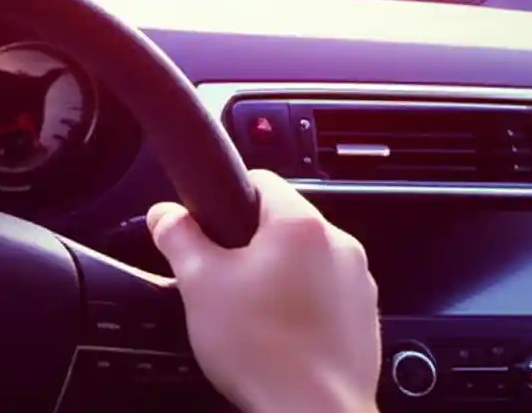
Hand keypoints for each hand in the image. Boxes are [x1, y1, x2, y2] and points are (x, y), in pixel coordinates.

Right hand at [147, 169, 380, 412]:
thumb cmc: (262, 351)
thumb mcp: (198, 284)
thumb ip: (178, 237)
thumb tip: (166, 215)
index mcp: (301, 225)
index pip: (259, 180)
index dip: (224, 198)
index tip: (208, 226)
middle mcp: (340, 246)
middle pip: (282, 223)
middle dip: (248, 245)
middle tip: (220, 280)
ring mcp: (359, 283)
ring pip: (304, 261)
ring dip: (277, 275)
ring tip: (249, 314)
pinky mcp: (365, 318)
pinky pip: (325, 295)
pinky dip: (301, 305)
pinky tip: (276, 335)